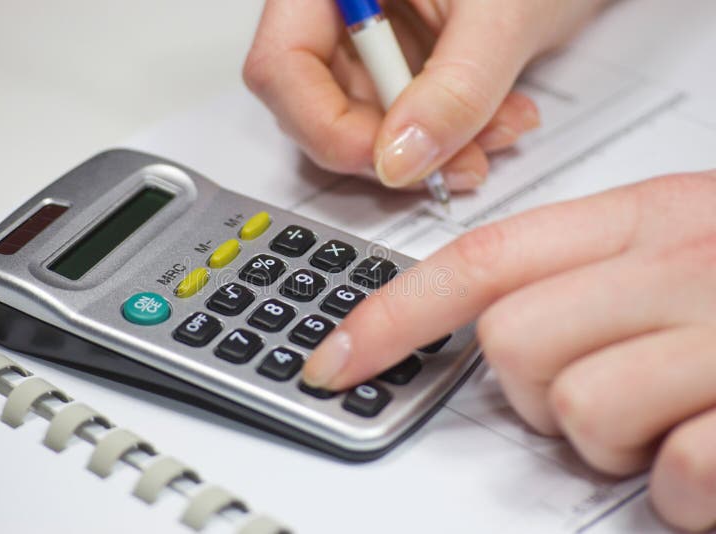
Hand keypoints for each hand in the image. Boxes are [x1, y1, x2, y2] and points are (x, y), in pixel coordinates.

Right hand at [243, 0, 604, 190]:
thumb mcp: (504, 12)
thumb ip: (454, 88)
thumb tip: (400, 162)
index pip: (282, 63)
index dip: (323, 125)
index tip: (387, 160)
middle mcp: (338, 7)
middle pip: (318, 104)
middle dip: (393, 148)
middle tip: (456, 163)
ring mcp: (367, 38)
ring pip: (365, 124)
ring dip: (432, 150)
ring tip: (498, 132)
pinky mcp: (399, 61)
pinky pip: (403, 121)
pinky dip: (449, 137)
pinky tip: (495, 121)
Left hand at [303, 171, 715, 530]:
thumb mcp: (686, 246)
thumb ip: (585, 274)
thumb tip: (483, 326)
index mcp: (651, 217)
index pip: (480, 261)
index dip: (394, 315)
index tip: (338, 360)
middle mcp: (686, 264)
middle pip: (513, 346)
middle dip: (541, 390)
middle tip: (610, 386)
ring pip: (579, 412)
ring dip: (616, 439)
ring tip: (679, 415)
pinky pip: (674, 473)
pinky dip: (688, 486)